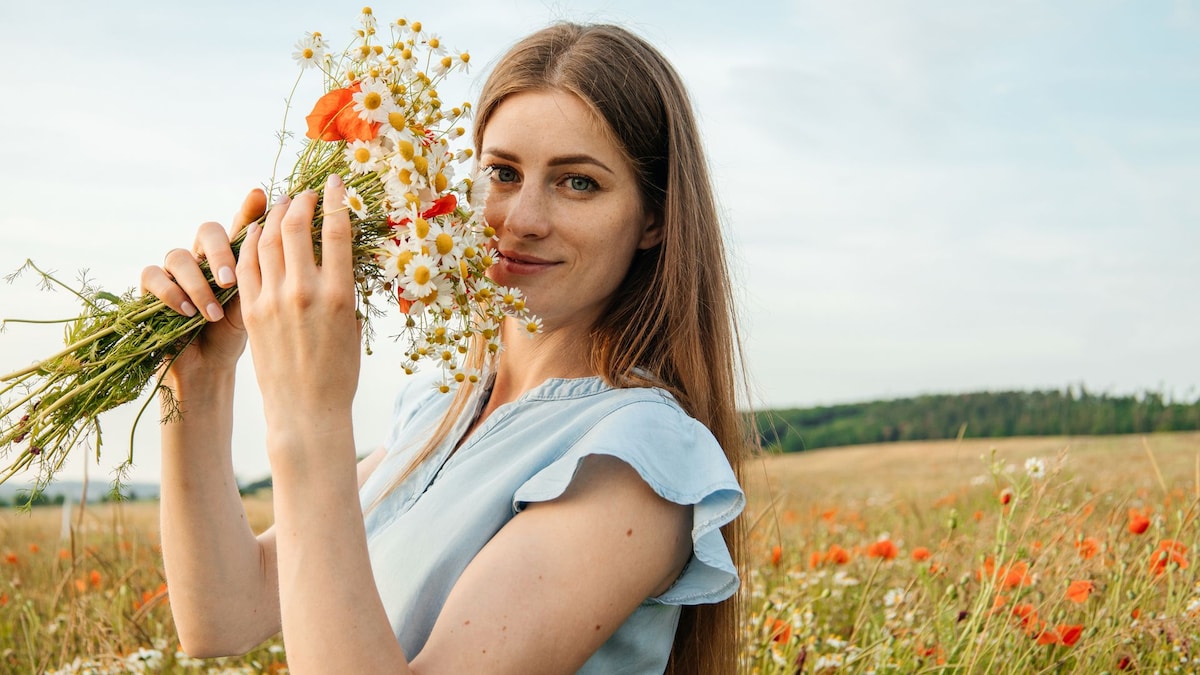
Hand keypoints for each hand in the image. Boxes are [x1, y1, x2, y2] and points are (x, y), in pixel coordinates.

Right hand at [141, 189, 267, 382]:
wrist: (210, 365)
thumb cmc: (236, 332)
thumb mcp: (257, 303)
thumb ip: (266, 275)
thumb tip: (294, 249)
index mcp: (232, 255)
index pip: (241, 225)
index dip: (249, 208)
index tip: (261, 196)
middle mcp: (203, 255)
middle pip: (206, 230)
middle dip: (218, 253)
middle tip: (230, 281)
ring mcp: (176, 270)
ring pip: (178, 255)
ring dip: (197, 285)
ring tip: (213, 314)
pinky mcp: (151, 288)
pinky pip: (152, 275)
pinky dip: (170, 293)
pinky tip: (187, 312)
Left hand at [236, 174, 359, 433]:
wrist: (306, 410)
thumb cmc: (339, 371)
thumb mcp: (352, 323)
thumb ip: (343, 285)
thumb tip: (336, 251)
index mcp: (338, 294)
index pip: (336, 230)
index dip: (334, 199)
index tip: (334, 182)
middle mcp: (303, 292)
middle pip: (295, 226)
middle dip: (300, 200)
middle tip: (305, 191)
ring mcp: (272, 300)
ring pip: (266, 240)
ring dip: (274, 216)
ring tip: (282, 205)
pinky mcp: (251, 311)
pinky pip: (246, 265)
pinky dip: (251, 242)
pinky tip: (258, 232)